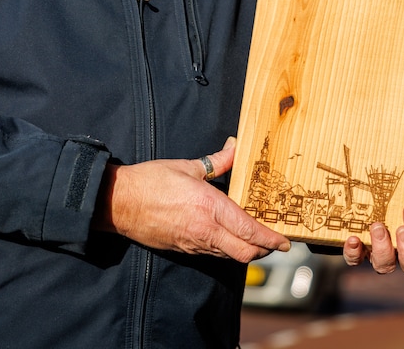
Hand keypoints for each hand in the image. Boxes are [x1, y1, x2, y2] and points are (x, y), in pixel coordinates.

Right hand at [93, 137, 290, 262]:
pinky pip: (213, 255)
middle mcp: (206, 230)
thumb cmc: (150, 182)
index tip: (285, 241)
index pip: (249, 230)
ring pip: (230, 256)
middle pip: (246, 253)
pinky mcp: (183, 249)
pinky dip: (226, 250)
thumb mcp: (186, 167)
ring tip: (254, 240)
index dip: (271, 239)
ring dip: (246, 251)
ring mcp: (194, 244)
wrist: (119, 203)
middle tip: (274, 243)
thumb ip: (217, 161)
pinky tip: (227, 238)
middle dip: (264, 250)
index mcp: (210, 207)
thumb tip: (234, 147)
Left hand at [341, 149, 403, 274]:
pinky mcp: (351, 250)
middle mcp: (394, 245)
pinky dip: (354, 253)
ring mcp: (372, 250)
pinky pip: (354, 260)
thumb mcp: (399, 175)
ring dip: (383, 250)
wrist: (342, 189)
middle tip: (400, 229)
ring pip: (385, 266)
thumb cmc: (378, 186)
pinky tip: (353, 239)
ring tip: (376, 227)